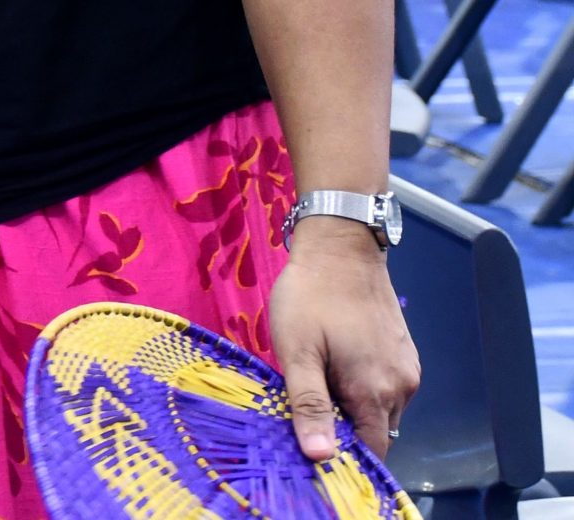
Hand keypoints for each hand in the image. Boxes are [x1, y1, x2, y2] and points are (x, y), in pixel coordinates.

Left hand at [269, 219, 417, 459]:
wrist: (341, 248)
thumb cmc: (312, 297)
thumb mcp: (298, 351)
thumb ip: (309, 405)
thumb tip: (319, 456)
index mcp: (376, 392)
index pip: (371, 452)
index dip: (341, 455)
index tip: (310, 443)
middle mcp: (402, 387)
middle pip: (375, 431)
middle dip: (343, 428)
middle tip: (305, 403)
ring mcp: (407, 369)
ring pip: (381, 410)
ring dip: (353, 405)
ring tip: (319, 376)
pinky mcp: (405, 354)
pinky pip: (386, 387)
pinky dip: (364, 387)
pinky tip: (336, 361)